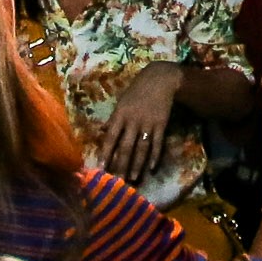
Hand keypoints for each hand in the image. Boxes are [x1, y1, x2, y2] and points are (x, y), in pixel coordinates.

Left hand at [98, 61, 186, 183]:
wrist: (160, 79)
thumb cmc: (137, 91)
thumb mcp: (121, 102)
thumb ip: (112, 118)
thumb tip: (100, 131)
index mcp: (120, 115)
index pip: (111, 137)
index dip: (106, 153)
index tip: (101, 169)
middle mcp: (133, 121)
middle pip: (126, 147)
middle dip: (121, 165)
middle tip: (118, 181)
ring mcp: (148, 124)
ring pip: (141, 148)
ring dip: (137, 165)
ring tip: (133, 178)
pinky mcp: (161, 124)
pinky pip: (157, 143)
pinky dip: (155, 156)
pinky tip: (152, 167)